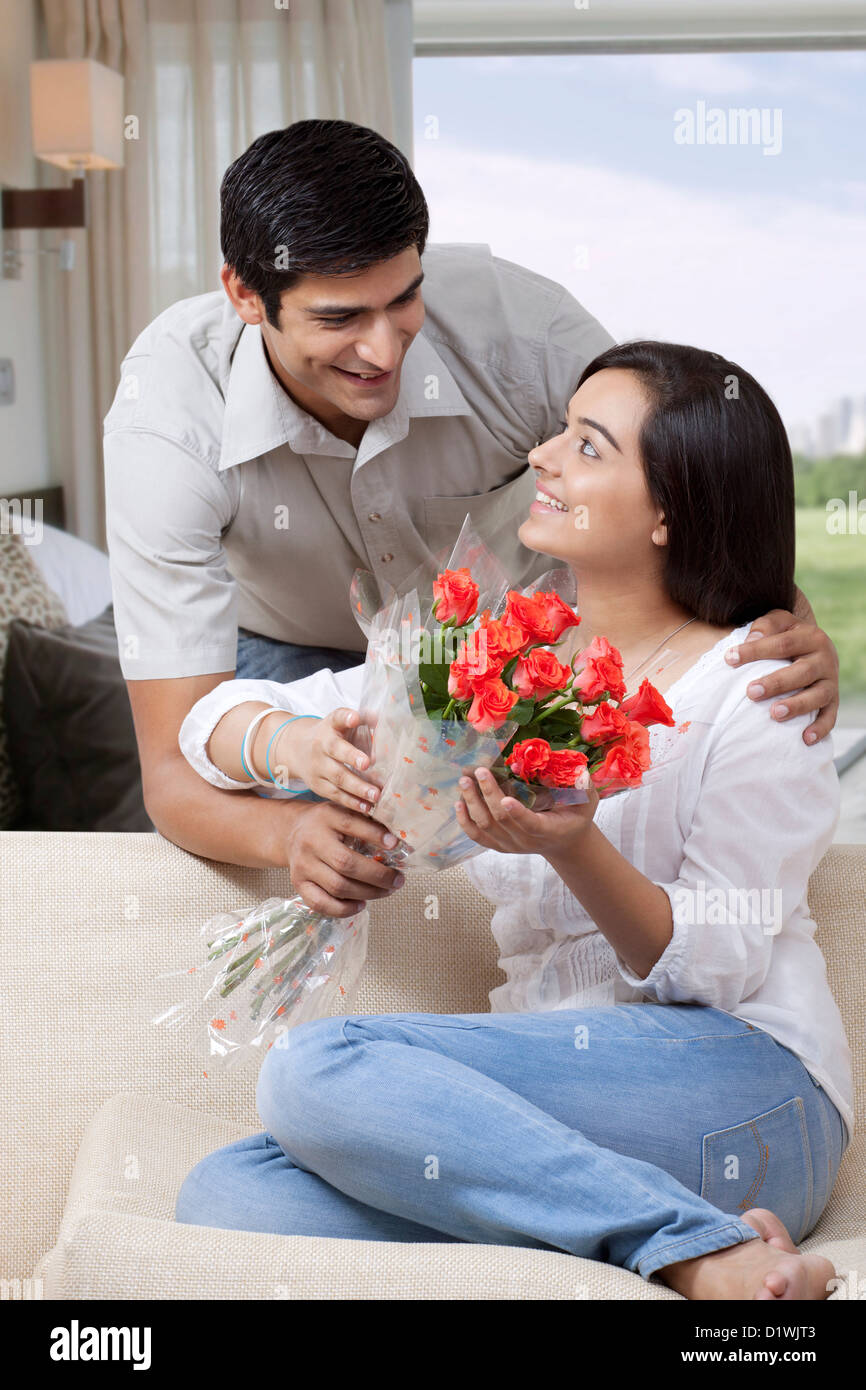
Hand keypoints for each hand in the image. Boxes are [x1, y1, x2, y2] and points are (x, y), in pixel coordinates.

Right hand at [278, 707, 382, 813]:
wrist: (297, 749)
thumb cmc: (332, 734)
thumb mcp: (342, 722)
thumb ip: (364, 719)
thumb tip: (385, 720)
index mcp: (330, 726)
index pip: (337, 718)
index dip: (345, 717)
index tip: (354, 718)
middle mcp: (321, 745)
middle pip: (336, 751)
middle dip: (351, 757)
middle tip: (367, 763)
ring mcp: (318, 767)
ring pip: (337, 778)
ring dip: (357, 788)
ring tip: (375, 795)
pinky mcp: (318, 785)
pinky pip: (335, 795)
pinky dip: (351, 802)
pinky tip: (367, 807)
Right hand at [283, 800, 403, 917]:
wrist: (292, 832)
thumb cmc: (327, 824)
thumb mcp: (343, 812)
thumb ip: (366, 822)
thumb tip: (397, 842)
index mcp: (325, 817)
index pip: (350, 824)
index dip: (374, 835)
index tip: (395, 844)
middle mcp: (311, 842)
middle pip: (346, 863)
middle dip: (378, 875)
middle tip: (398, 879)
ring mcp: (303, 866)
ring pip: (338, 886)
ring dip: (368, 893)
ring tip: (387, 891)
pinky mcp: (299, 884)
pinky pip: (321, 904)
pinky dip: (345, 909)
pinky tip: (362, 903)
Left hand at [455, 766, 598, 859]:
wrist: (564, 840)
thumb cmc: (575, 815)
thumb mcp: (586, 801)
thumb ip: (584, 787)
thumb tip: (580, 772)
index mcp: (549, 830)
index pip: (531, 824)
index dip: (518, 813)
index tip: (506, 798)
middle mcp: (526, 841)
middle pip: (502, 820)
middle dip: (488, 795)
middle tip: (479, 772)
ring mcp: (510, 845)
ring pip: (486, 827)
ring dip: (472, 804)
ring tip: (465, 781)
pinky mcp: (499, 845)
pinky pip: (477, 836)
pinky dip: (465, 821)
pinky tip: (458, 803)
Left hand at [724, 610, 838, 744]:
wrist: (816, 648)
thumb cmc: (788, 636)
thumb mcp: (779, 622)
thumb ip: (766, 626)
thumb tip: (752, 639)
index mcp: (811, 637)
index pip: (783, 643)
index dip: (755, 651)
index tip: (729, 659)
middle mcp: (825, 659)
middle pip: (802, 671)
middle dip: (776, 683)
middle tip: (751, 692)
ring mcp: (831, 682)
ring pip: (818, 696)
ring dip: (797, 706)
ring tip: (774, 714)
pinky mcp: (833, 702)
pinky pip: (830, 717)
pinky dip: (820, 729)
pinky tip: (804, 739)